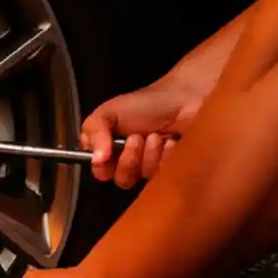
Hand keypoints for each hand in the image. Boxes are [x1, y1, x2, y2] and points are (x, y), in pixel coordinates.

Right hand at [80, 79, 202, 187]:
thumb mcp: (109, 112)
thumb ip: (94, 131)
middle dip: (130, 158)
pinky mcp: (171, 170)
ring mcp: (151, 167)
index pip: (100, 171)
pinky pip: (165, 175)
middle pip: (122, 179)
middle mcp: (129, 161)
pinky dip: (166, 156)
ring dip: (149, 154)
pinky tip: (171, 142)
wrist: (182, 98)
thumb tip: (96, 158)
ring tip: (156, 136)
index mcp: (109, 149)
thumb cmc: (145, 103)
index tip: (109, 152)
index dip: (103, 166)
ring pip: (143, 176)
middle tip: (137, 138)